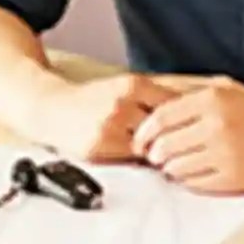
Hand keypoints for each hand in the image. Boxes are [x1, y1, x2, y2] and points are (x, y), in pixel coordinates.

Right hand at [35, 74, 178, 161]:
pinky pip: (128, 158)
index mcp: (131, 84)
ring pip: (147, 146)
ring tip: (155, 150)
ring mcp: (108, 127)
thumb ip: (152, 97)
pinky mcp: (98, 148)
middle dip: (169, 136)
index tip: (188, 126)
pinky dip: (135, 157)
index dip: (182, 118)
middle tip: (175, 143)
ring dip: (153, 150)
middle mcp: (121, 104)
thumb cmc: (93, 99)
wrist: (52, 107)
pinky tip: (134, 153)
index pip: (172, 105)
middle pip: (162, 128)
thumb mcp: (123, 86)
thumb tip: (190, 112)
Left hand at [132, 76, 243, 193]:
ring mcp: (225, 154)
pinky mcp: (232, 178)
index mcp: (212, 100)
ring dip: (170, 168)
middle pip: (164, 146)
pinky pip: (193, 183)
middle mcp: (217, 126)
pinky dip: (187, 180)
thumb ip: (190, 92)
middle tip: (156, 156)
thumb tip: (153, 104)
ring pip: (175, 168)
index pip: (161, 118)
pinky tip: (194, 172)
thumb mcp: (225, 88)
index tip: (140, 140)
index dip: (144, 132)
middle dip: (154, 154)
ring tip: (176, 164)